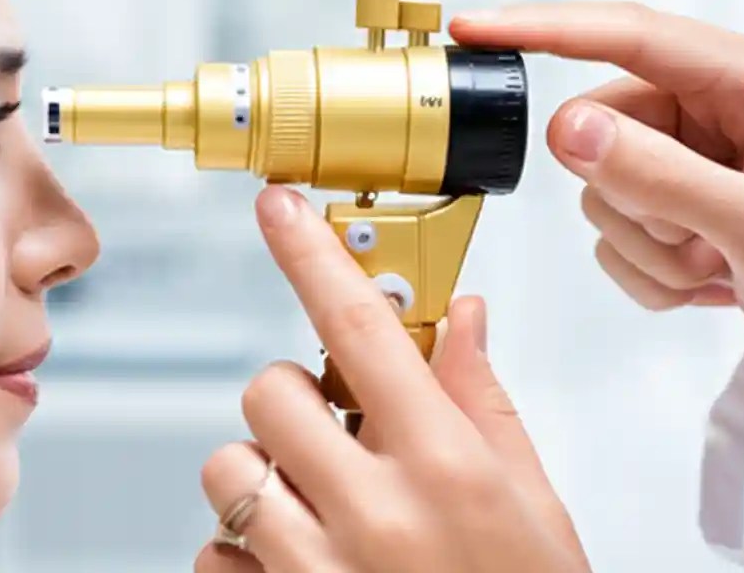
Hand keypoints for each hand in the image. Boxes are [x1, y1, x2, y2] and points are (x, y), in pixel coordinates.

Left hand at [194, 186, 589, 572]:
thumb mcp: (530, 502)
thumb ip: (481, 402)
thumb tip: (458, 317)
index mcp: (445, 466)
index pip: (359, 326)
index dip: (311, 252)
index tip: (276, 206)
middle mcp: (372, 511)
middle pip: (267, 390)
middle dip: (293, 402)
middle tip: (334, 433)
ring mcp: (312, 569)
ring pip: (227, 467)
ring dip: (263, 476)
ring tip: (318, 510)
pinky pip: (213, 550)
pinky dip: (244, 551)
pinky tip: (298, 567)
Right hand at [451, 2, 743, 367]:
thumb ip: (660, 176)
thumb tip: (568, 130)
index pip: (632, 36)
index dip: (547, 28)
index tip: (478, 30)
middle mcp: (722, 115)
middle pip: (606, 129)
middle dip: (635, 201)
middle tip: (699, 239)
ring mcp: (698, 165)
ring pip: (603, 190)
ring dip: (649, 248)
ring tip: (719, 268)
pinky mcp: (683, 210)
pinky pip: (615, 234)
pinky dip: (651, 274)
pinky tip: (713, 282)